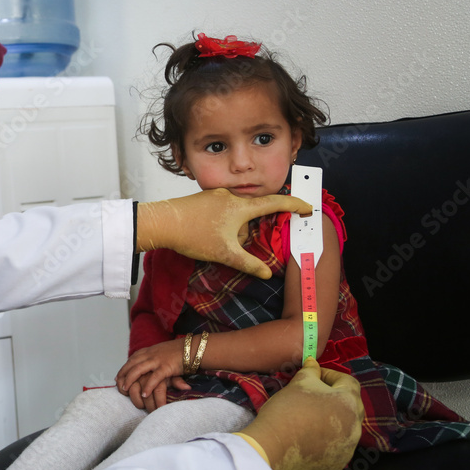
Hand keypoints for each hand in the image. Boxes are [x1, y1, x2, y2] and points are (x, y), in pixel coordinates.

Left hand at [116, 340, 186, 405]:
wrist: (193, 348)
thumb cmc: (179, 353)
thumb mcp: (163, 355)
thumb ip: (154, 362)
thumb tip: (146, 370)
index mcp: (149, 351)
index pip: (132, 359)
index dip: (124, 368)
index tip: (118, 377)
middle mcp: (150, 354)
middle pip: (131, 364)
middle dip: (123, 374)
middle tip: (118, 385)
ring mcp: (157, 360)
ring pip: (138, 369)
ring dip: (130, 380)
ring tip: (125, 390)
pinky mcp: (166, 367)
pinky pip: (154, 377)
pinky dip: (148, 386)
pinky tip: (143, 394)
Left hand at [135, 189, 311, 278]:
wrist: (161, 223)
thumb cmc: (194, 236)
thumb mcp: (225, 254)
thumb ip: (249, 264)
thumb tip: (267, 273)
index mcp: (241, 207)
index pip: (275, 202)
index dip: (294, 204)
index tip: (308, 207)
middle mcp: (231, 196)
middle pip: (253, 212)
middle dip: (250, 229)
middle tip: (236, 245)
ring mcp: (216, 195)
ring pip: (236, 213)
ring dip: (234, 229)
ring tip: (215, 242)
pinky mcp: (203, 199)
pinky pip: (222, 211)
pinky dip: (222, 224)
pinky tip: (207, 235)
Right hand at [237, 357, 363, 469]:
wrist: (272, 445)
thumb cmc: (287, 409)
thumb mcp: (299, 383)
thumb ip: (311, 371)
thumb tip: (313, 363)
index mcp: (349, 402)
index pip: (348, 382)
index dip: (331, 374)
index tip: (315, 375)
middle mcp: (355, 426)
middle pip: (351, 405)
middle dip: (334, 396)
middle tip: (313, 394)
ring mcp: (348, 447)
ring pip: (345, 427)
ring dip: (332, 418)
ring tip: (310, 416)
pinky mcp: (337, 462)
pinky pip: (337, 446)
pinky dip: (327, 439)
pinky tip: (308, 436)